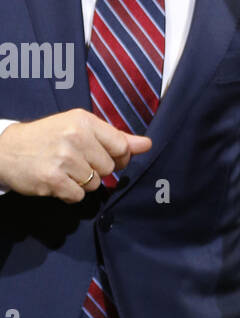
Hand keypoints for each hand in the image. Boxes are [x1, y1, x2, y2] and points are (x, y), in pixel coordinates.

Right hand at [0, 110, 151, 200]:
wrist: (5, 150)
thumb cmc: (47, 138)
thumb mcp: (79, 128)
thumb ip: (114, 137)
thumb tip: (147, 144)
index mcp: (83, 120)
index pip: (121, 146)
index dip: (119, 158)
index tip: (106, 157)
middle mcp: (75, 137)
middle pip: (109, 169)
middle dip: (95, 170)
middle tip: (74, 162)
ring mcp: (64, 159)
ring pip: (94, 184)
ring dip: (81, 183)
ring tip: (63, 170)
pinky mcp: (54, 179)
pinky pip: (78, 196)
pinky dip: (69, 193)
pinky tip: (56, 181)